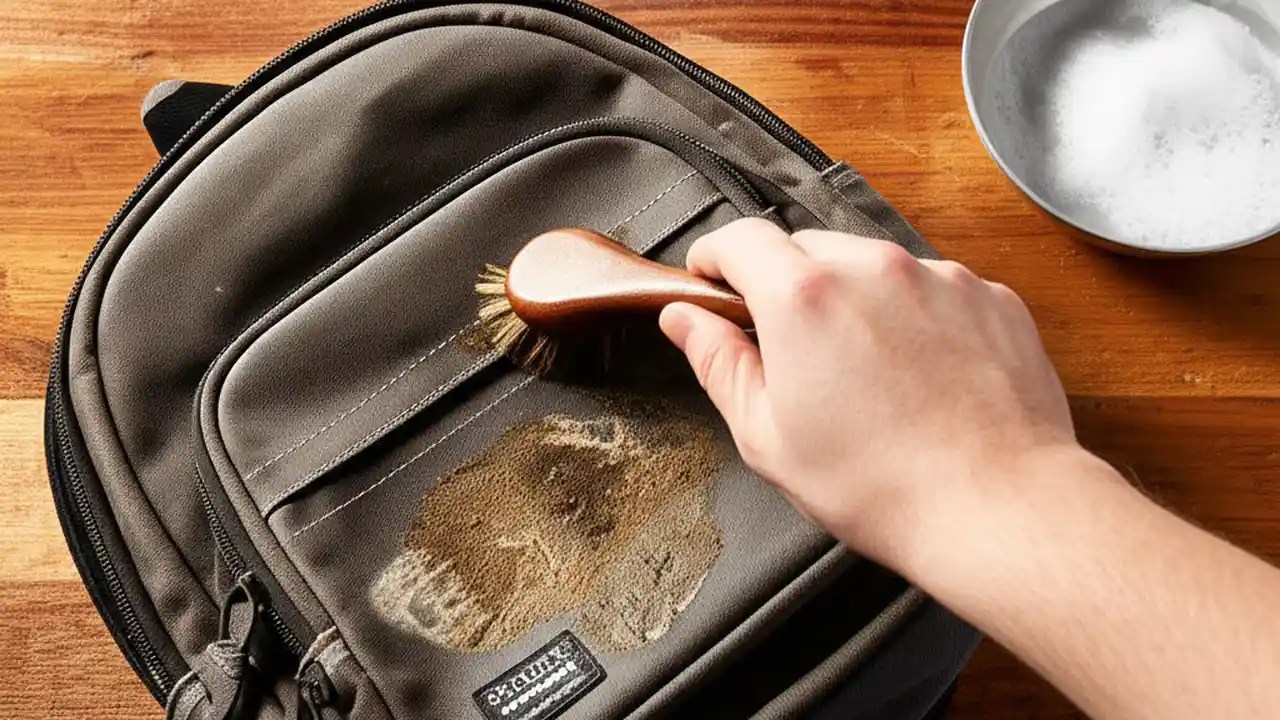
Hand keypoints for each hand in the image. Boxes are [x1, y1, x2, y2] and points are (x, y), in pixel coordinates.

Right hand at [660, 218, 1080, 572]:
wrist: (997, 505)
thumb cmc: (882, 485)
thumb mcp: (767, 437)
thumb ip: (718, 364)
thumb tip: (686, 321)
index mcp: (803, 298)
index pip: (738, 239)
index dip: (714, 258)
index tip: (712, 281)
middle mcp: (871, 268)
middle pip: (806, 249)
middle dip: (787, 287)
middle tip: (792, 351)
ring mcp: (938, 276)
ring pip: (873, 266)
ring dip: (855, 300)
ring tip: (867, 374)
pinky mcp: (988, 295)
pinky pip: (932, 288)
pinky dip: (915, 316)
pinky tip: (919, 376)